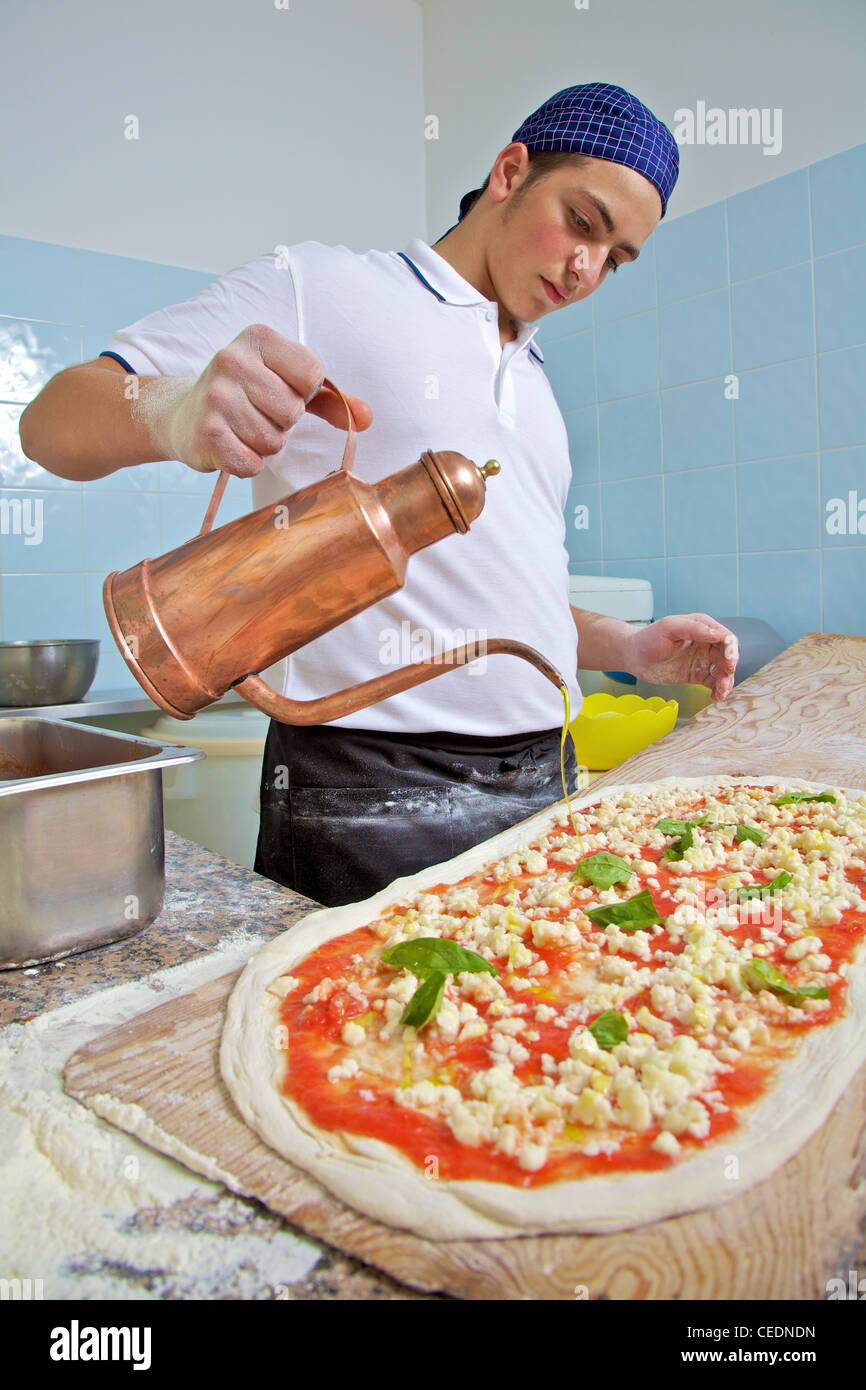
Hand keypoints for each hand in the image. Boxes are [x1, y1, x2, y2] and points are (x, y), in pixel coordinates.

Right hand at [145, 323, 372, 476]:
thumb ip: (330, 400)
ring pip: (274, 441)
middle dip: (282, 423)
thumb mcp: (286, 385)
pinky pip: (251, 464)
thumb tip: (368, 418)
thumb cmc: (246, 397)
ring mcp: (216, 396)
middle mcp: (233, 359)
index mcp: (259, 338)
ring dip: (263, 444)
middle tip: (256, 414)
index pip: (312, 374)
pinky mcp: (206, 432)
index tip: (279, 391)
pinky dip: (247, 464)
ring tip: (242, 429)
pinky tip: (231, 446)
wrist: (182, 415)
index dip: (303, 394)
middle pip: (293, 411)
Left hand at [625, 614, 738, 701]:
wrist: (634, 657)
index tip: (729, 661)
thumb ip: (693, 628)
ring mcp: (703, 659)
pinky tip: (715, 697)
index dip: (731, 649)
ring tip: (719, 692)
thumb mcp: (669, 628)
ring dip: (726, 682)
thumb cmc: (648, 638)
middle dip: (729, 668)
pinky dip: (718, 691)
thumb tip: (717, 634)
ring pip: (723, 671)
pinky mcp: (698, 675)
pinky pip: (714, 683)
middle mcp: (706, 642)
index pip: (725, 637)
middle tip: (724, 679)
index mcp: (702, 626)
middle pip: (728, 655)